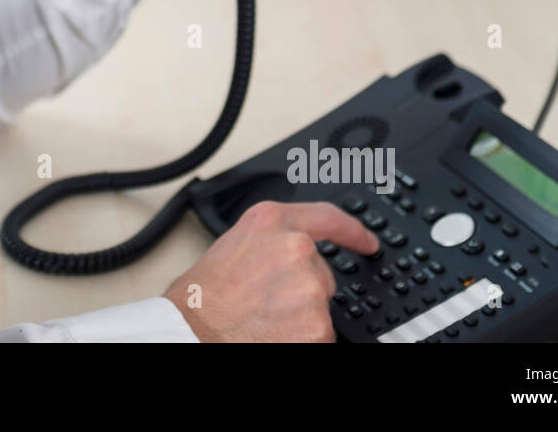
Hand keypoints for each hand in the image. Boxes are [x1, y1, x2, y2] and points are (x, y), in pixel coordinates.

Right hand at [162, 200, 379, 341]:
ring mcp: (310, 288)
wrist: (189, 333)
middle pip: (321, 274)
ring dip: (300, 319)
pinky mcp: (318, 326)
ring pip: (320, 308)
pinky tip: (271, 336)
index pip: (327, 218)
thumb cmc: (199, 298)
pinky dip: (301, 340)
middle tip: (265, 305)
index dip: (353, 232)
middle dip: (301, 292)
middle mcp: (295, 248)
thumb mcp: (232, 247)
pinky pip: (320, 336)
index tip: (368, 242)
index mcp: (271, 222)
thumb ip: (268, 244)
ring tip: (262, 322)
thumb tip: (287, 258)